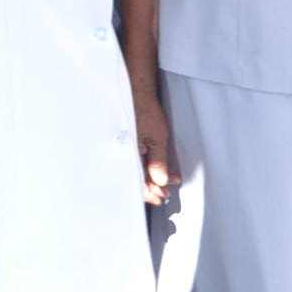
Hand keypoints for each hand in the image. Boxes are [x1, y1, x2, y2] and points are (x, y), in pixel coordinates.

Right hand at [131, 80, 174, 200]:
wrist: (137, 95)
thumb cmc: (144, 112)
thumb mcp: (156, 139)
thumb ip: (157, 162)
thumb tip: (160, 182)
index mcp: (127, 155)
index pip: (136, 182)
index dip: (149, 192)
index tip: (161, 197)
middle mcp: (123, 155)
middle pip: (136, 179)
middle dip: (152, 188)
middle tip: (165, 193)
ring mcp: (126, 150)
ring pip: (138, 171)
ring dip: (152, 179)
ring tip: (167, 181)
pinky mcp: (129, 145)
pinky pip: (137, 161)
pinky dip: (148, 168)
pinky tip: (158, 171)